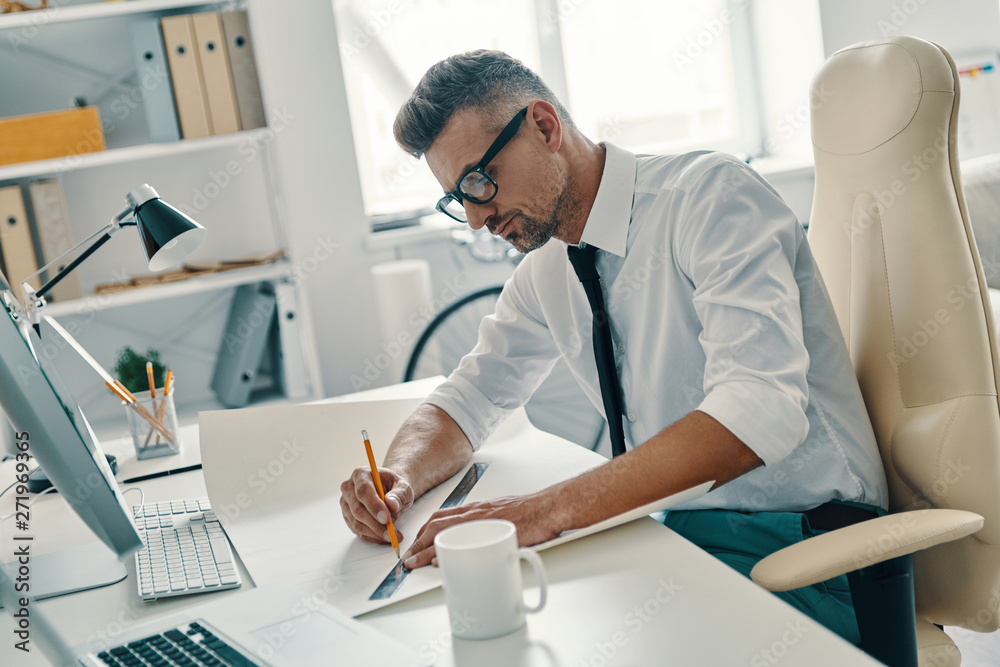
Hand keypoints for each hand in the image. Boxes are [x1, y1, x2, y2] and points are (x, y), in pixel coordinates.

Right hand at [340, 466, 413, 544]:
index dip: (374, 506)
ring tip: (393, 535)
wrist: (390, 491)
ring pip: (356, 523)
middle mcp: (349, 488)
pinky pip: (358, 531)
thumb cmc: (395, 487)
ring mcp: (346, 503)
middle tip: (391, 534)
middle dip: (375, 524)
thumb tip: (391, 505)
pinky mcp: (348, 517)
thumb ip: (399, 494)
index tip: (386, 518)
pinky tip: (384, 538)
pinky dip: (372, 537)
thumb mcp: (403, 487)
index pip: (363, 492)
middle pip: (358, 509)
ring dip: (375, 533)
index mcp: (361, 474)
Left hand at [401, 493, 561, 568]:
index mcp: (475, 510)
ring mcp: (480, 521)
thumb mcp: (500, 515)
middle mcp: (474, 513)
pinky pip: (462, 541)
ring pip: (443, 532)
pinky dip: (447, 551)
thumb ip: (484, 527)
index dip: (423, 531)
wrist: (547, 507)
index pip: (440, 517)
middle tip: (408, 558)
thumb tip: (474, 542)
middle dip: (417, 542)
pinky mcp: (489, 531)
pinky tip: (439, 561)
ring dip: (425, 549)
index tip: (414, 544)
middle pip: (435, 524)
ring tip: (414, 563)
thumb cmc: (528, 512)